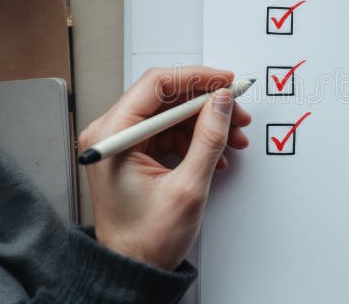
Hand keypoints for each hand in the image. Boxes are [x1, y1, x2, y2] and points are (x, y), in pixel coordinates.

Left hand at [79, 66, 251, 269]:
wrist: (133, 269)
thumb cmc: (145, 240)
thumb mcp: (187, 188)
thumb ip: (208, 139)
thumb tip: (222, 102)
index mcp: (112, 136)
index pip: (156, 85)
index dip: (196, 78)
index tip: (225, 81)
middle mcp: (112, 133)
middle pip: (165, 97)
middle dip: (206, 103)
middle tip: (237, 110)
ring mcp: (122, 142)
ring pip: (171, 114)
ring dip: (205, 123)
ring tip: (232, 138)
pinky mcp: (134, 152)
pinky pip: (170, 131)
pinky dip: (196, 138)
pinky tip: (216, 153)